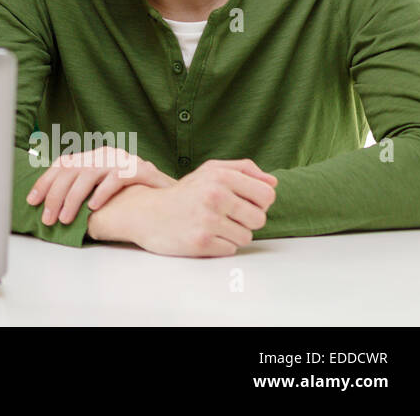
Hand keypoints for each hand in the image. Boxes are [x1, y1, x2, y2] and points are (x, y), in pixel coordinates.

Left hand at [27, 147, 174, 225]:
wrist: (171, 195)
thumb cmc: (134, 195)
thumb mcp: (103, 189)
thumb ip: (83, 191)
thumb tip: (53, 206)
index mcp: (94, 157)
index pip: (62, 164)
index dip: (44, 182)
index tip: (31, 200)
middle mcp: (105, 155)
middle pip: (72, 170)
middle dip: (55, 195)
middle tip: (48, 218)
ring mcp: (122, 160)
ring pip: (89, 173)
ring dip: (74, 198)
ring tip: (66, 218)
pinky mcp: (139, 169)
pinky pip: (116, 178)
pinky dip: (102, 192)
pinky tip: (94, 207)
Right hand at [88, 158, 278, 256]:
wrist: (146, 213)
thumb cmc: (185, 193)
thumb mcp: (210, 171)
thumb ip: (243, 170)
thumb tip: (273, 183)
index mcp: (220, 176)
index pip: (267, 195)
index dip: (258, 202)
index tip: (242, 202)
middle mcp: (214, 196)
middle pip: (259, 219)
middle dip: (246, 221)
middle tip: (225, 215)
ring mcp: (207, 220)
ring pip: (246, 237)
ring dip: (232, 234)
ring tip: (212, 225)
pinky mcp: (201, 242)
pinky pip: (230, 250)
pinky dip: (220, 246)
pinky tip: (203, 235)